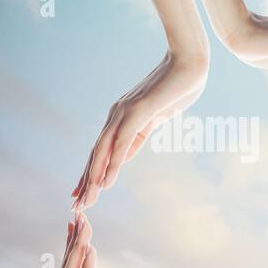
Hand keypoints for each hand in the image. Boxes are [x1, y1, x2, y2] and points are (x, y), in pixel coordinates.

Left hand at [71, 53, 207, 209]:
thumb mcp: (161, 114)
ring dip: (94, 178)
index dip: (92, 172)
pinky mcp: (138, 113)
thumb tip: (134, 143)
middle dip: (87, 181)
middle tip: (77, 205)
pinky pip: (122, 144)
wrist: (190, 61)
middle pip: (97, 154)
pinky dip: (113, 164)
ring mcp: (126, 113)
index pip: (103, 149)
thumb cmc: (180, 86)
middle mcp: (118, 115)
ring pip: (104, 151)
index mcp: (123, 117)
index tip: (85, 192)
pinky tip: (106, 182)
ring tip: (88, 200)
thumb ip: (146, 129)